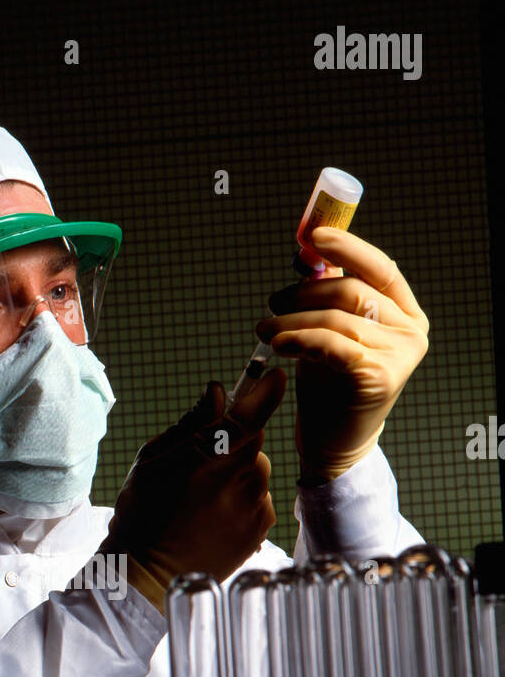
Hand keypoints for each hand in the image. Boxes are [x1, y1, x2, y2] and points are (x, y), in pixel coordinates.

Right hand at [99, 370, 285, 611]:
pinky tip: (215, 518)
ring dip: (238, 475)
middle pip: (251, 442)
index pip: (247, 414)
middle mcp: (238, 478)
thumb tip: (218, 394)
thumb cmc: (142, 514)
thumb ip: (190, 425)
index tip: (275, 377)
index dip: (263, 393)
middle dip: (231, 446)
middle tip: (198, 472)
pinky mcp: (262, 528)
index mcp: (207, 455)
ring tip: (205, 501)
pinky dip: (244, 502)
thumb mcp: (152, 460)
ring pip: (256, 470)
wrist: (149, 575)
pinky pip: (260, 499)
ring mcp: (254, 505)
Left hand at [255, 225, 428, 482]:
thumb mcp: (328, 329)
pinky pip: (331, 344)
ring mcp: (400, 355)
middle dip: (304, 292)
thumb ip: (326, 292)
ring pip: (336, 318)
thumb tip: (306, 253)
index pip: (380, 268)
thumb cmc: (330, 382)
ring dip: (291, 319)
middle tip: (273, 302)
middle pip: (351, 292)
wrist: (334, 440)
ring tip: (265, 329)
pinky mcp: (379, 377)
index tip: (313, 236)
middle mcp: (410, 331)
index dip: (347, 248)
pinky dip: (299, 338)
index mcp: (405, 312)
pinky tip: (278, 343)